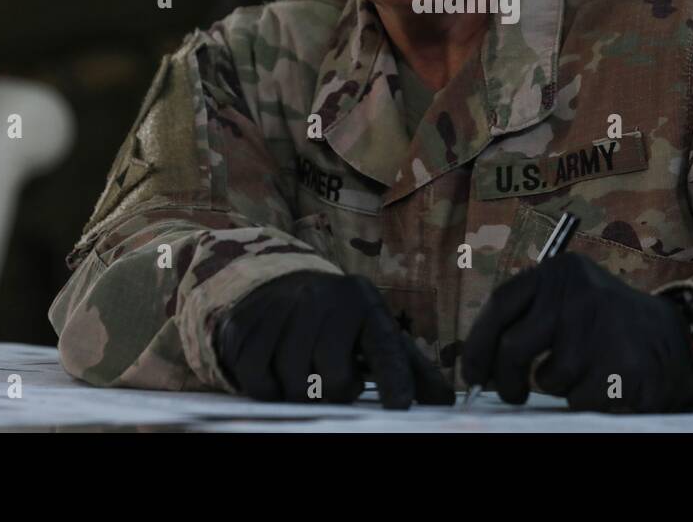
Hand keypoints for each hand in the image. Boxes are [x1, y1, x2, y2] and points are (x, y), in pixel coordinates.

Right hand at [215, 271, 454, 409]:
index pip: (383, 346)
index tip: (400, 407)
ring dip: (303, 392)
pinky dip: (269, 390)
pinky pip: (259, 384)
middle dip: (338, 390)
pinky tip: (278, 371)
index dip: (394, 379)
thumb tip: (445, 401)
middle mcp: (324, 301)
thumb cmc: (339, 322)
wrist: (278, 286)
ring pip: (295, 385)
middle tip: (337, 381)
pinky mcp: (247, 328)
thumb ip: (409, 368)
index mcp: (364, 304)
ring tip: (308, 372)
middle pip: (335, 377)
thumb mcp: (375, 334)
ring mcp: (283, 312)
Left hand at [461, 252, 692, 411]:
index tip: (472, 373)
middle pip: (513, 346)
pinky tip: (602, 382)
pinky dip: (583, 399)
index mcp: (560, 272)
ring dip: (554, 387)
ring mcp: (601, 327)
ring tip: (579, 372)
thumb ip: (527, 318)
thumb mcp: (568, 299)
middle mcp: (578, 292)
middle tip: (509, 393)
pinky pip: (578, 398)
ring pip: (546, 378)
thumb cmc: (603, 324)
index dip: (477, 344)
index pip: (500, 304)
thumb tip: (478, 363)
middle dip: (504, 379)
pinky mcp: (621, 364)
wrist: (671, 339)